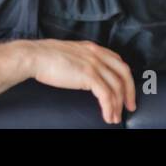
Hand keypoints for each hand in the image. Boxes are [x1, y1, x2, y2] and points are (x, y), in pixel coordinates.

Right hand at [22, 39, 136, 124]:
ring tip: (115, 117)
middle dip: (129, 92)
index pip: (118, 61)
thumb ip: (81, 59)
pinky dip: (109, 108)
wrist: (35, 56)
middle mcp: (97, 54)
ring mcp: (93, 64)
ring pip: (116, 87)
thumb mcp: (70, 53)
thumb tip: (83, 72)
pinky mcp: (88, 75)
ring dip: (118, 105)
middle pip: (124, 73)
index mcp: (92, 48)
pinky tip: (107, 116)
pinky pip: (106, 95)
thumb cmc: (46, 57)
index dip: (125, 78)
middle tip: (130, 107)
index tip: (126, 90)